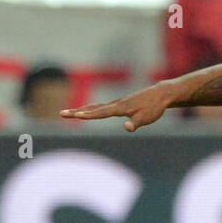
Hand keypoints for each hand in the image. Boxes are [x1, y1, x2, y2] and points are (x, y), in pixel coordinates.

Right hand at [61, 82, 175, 131]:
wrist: (160, 94)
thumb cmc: (154, 107)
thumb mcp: (147, 118)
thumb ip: (136, 123)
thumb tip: (127, 128)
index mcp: (120, 108)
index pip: (101, 113)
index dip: (88, 115)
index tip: (75, 116)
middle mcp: (115, 104)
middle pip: (92, 109)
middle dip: (76, 112)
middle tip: (61, 114)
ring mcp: (116, 104)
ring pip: (95, 107)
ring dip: (80, 110)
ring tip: (68, 113)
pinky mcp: (119, 105)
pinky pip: (100, 108)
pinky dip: (90, 110)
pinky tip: (86, 112)